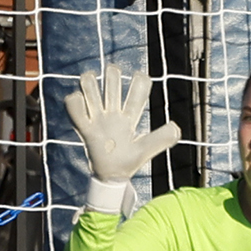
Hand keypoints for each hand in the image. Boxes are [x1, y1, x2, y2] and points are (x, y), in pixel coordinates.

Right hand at [64, 65, 180, 186]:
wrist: (111, 177)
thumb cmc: (129, 161)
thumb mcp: (146, 150)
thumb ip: (161, 139)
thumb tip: (176, 127)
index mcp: (130, 117)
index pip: (137, 93)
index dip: (140, 82)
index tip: (141, 77)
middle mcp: (113, 114)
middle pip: (111, 83)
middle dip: (113, 74)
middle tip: (113, 72)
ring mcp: (98, 119)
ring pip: (91, 89)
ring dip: (90, 81)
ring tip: (90, 81)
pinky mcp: (85, 129)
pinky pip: (76, 111)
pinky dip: (74, 101)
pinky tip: (77, 99)